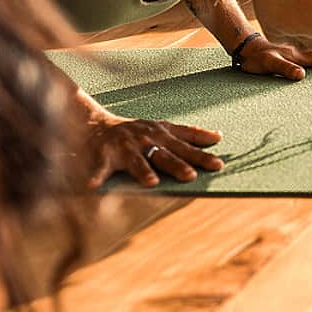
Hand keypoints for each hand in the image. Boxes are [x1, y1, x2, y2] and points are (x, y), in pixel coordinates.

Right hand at [85, 108, 224, 188]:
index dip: (202, 155)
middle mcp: (145, 139)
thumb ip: (188, 134)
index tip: (218, 165)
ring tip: (151, 182)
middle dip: (178, 165)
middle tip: (190, 176)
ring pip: (136, 162)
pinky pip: (100, 167)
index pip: (185, 146)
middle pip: (164, 155)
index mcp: (161, 134)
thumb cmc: (136, 131)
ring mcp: (125, 147)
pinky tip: (93, 186)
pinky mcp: (104, 155)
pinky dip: (96, 176)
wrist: (98, 124)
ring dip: (143, 171)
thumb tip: (218, 136)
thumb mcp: (163, 128)